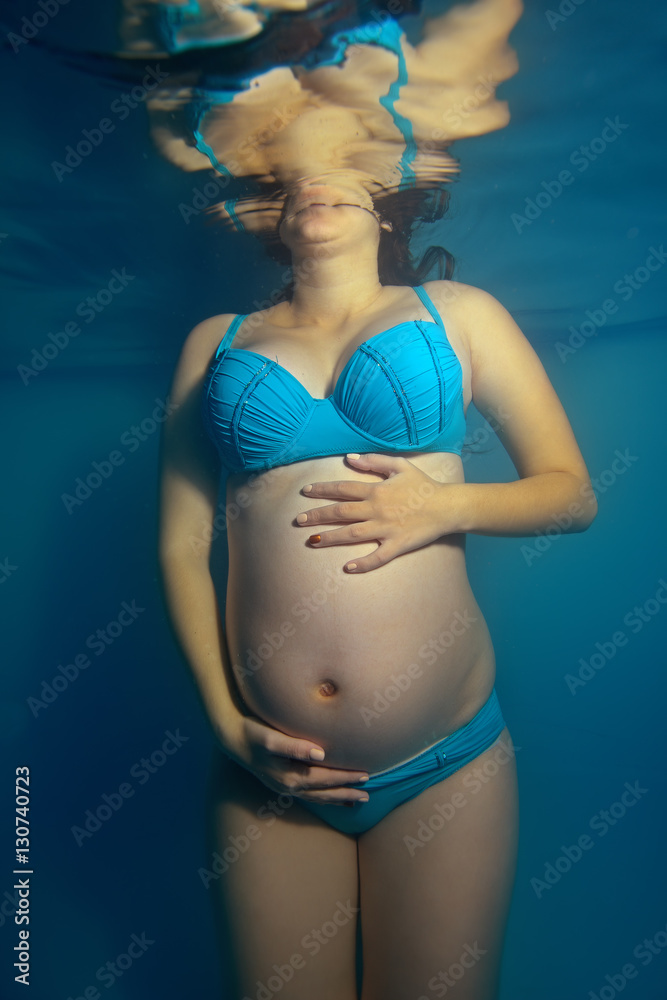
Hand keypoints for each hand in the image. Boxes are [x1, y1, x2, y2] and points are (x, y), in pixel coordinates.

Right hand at [221, 714, 369, 805]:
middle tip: (367, 795)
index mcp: (290, 776)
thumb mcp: (271, 737)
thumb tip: (320, 753)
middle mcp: (288, 786)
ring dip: (336, 799)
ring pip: (316, 797)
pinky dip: (322, 798)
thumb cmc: (252, 733)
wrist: (231, 738)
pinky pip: (307, 796)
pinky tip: (329, 796)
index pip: (325, 779)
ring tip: (355, 802)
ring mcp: (284, 788)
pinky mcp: (280, 784)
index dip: (345, 777)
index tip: (365, 775)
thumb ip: (294, 746)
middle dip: (346, 793)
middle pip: (324, 792)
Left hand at [295, 452, 459, 571]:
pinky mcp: (397, 545)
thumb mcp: (400, 465)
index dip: (322, 490)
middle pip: (341, 512)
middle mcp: (377, 510)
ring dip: (331, 538)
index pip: (342, 489)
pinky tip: (348, 568)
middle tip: (299, 521)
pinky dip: (363, 564)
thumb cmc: (423, 485)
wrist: (447, 506)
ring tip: (312, 541)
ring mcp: (386, 529)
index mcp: (376, 490)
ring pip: (352, 535)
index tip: (305, 492)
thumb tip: (349, 458)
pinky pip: (378, 557)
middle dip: (318, 516)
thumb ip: (373, 461)